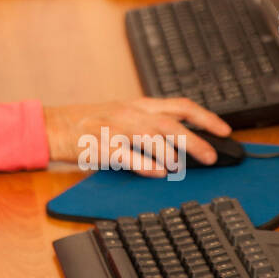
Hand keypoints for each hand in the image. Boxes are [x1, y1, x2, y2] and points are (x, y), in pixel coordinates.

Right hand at [43, 98, 231, 176]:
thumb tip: (184, 140)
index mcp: (138, 104)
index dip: (206, 117)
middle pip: (170, 124)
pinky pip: (126, 155)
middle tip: (211, 157)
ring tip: (181, 167)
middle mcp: (130, 114)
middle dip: (195, 141)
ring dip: (171, 153)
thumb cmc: (89, 123)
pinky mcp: (100, 145)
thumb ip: (150, 123)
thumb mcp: (123, 114)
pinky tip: (156, 172)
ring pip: (151, 137)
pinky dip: (144, 164)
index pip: (180, 105)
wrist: (53, 125)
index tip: (225, 130)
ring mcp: (115, 129)